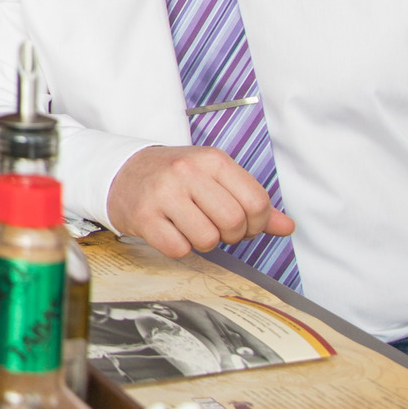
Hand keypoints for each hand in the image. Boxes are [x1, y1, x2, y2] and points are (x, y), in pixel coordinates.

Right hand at [106, 145, 293, 258]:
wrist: (120, 172)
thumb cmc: (174, 178)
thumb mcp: (214, 178)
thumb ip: (251, 202)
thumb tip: (286, 227)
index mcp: (211, 159)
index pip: (256, 202)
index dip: (255, 223)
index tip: (241, 223)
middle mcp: (187, 172)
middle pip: (234, 222)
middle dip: (230, 235)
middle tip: (216, 228)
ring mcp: (163, 193)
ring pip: (207, 239)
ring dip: (204, 242)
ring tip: (191, 227)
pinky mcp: (143, 216)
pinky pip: (178, 248)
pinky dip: (179, 248)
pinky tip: (170, 231)